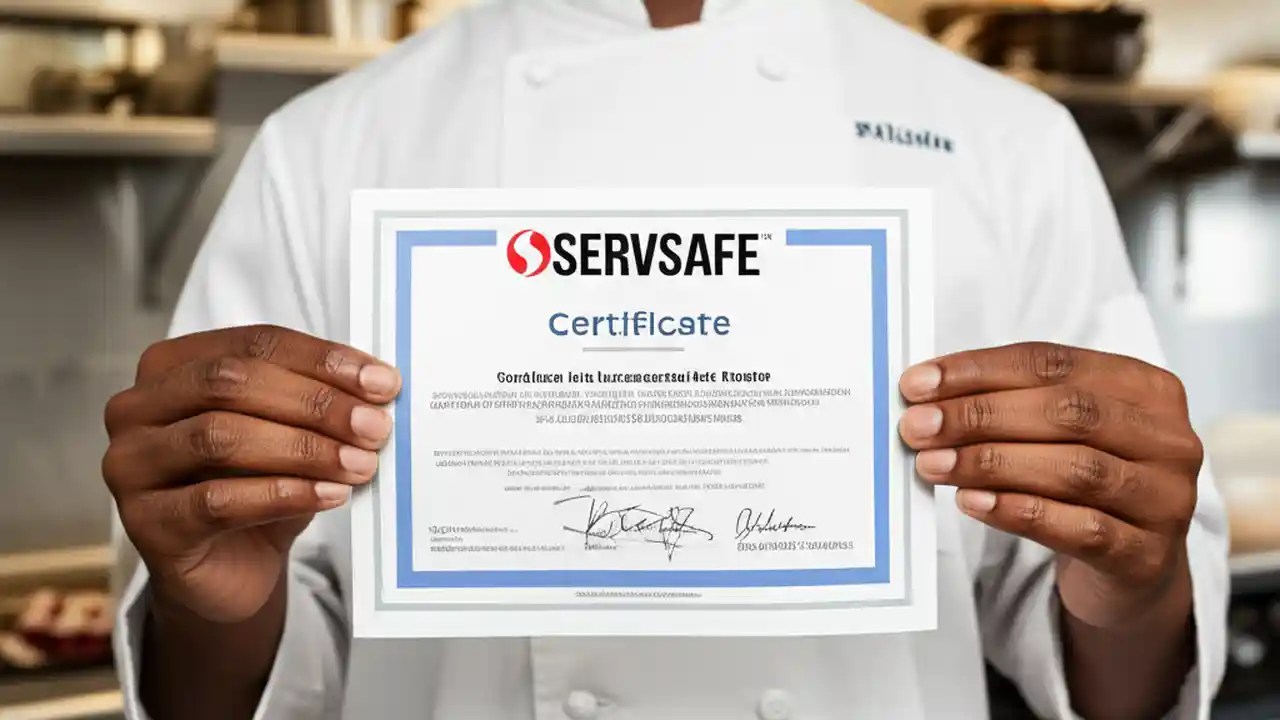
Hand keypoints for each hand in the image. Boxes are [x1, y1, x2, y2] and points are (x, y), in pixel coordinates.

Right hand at [104, 325, 400, 623]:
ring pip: (221, 437)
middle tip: (374, 426)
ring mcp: (131, 465)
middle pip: (231, 383)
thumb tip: (379, 386)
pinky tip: (329, 495)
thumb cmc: (259, 486)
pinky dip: (282, 494)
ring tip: (359, 464)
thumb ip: (320, 402)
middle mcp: (137, 407)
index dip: (322, 360)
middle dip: (315, 403)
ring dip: (303, 449)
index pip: (254, 345)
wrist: (232, 569)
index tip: (382, 382)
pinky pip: (216, 501)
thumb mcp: (291, 433)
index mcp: (173, 365)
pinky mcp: (145, 524)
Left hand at [898, 342, 1201, 628]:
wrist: (1132, 564)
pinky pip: (1080, 528)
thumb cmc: (1084, 478)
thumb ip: (1010, 403)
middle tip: (918, 426)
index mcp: (1146, 387)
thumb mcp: (1060, 431)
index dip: (980, 370)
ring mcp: (1166, 499)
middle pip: (1067, 413)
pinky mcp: (1147, 555)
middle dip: (980, 416)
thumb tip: (927, 395)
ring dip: (991, 464)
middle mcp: (1168, 438)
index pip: (1053, 364)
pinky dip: (1018, 512)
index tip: (919, 383)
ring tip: (933, 464)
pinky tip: (972, 503)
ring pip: (1074, 470)